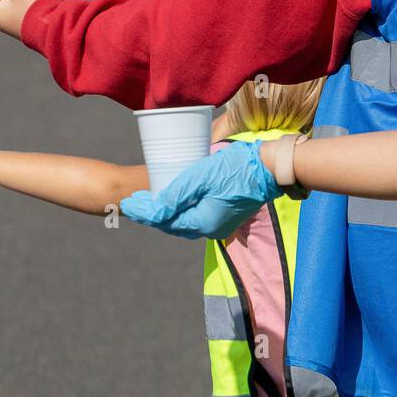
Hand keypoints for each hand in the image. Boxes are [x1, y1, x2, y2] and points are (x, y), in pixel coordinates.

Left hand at [121, 140, 282, 239]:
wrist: (269, 169)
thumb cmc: (236, 167)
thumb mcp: (202, 176)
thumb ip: (177, 195)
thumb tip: (154, 211)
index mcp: (203, 222)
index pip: (165, 220)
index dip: (144, 212)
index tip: (127, 203)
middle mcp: (210, 229)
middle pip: (173, 224)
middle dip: (153, 214)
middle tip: (134, 203)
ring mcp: (220, 225)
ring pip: (185, 222)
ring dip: (167, 214)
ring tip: (150, 202)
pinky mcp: (226, 217)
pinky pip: (197, 218)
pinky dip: (183, 211)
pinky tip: (176, 201)